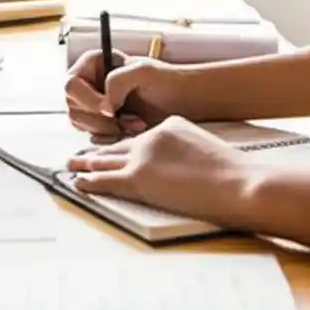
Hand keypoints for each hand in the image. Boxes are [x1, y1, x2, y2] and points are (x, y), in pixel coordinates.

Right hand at [63, 49, 191, 141]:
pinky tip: (131, 129)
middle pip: (73, 108)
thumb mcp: (144, 71)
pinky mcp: (100, 121)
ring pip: (80, 124)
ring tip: (135, 123)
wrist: (180, 100)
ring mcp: (92, 103)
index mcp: (93, 63)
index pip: (72, 85)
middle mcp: (88, 82)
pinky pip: (93, 135)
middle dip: (100, 120)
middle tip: (125, 120)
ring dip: (108, 129)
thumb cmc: (166, 80)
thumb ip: (118, 80)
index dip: (89, 100)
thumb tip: (105, 103)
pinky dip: (111, 137)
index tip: (111, 110)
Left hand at [68, 116, 263, 226]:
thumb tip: (180, 170)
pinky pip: (105, 179)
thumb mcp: (205, 150)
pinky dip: (89, 180)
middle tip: (80, 153)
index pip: (139, 137)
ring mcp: (142, 156)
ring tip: (71, 164)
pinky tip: (78, 181)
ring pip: (106, 160)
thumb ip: (185, 153)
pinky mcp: (137, 177)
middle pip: (118, 145)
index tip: (113, 149)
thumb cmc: (233, 174)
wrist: (238, 183)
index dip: (124, 146)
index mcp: (169, 126)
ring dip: (86, 163)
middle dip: (98, 151)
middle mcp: (151, 136)